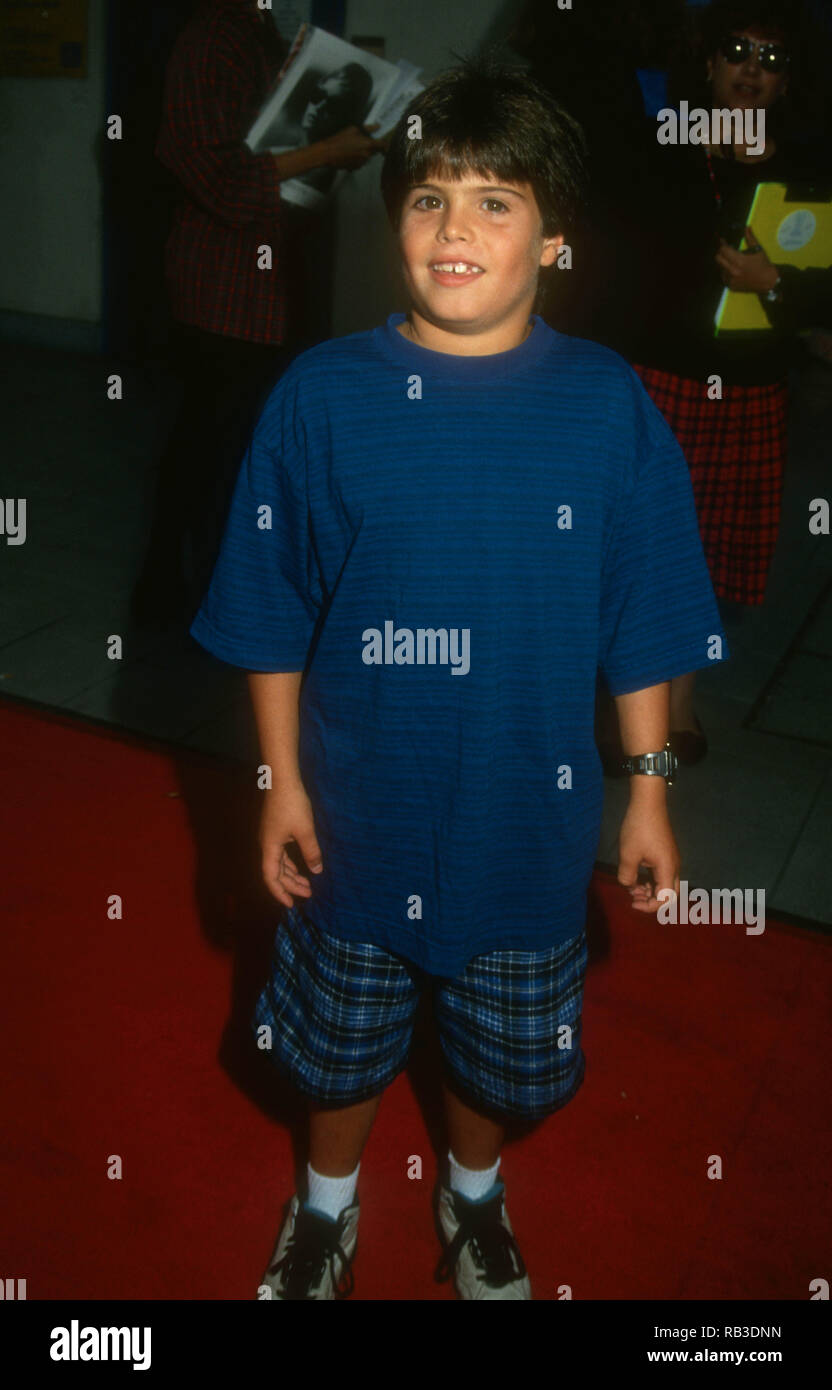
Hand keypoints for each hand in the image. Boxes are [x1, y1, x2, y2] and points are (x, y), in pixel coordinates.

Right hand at [258, 782, 322, 907]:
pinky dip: (292, 863)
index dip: (279, 893)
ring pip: (280, 863)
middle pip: (276, 872)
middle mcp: (267, 845)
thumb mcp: (306, 831)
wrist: (283, 780)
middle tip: (309, 894)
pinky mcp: (276, 830)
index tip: (291, 904)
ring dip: (292, 875)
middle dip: (291, 885)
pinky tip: (302, 866)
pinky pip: (282, 854)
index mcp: (270, 848)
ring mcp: (271, 837)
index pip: (270, 878)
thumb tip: (317, 871)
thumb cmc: (293, 805)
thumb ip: (311, 852)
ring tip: (308, 884)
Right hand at [324, 123, 385, 169]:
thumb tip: (378, 126)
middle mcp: (367, 155)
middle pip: (374, 151)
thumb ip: (368, 128)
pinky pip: (360, 162)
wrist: (328, 153)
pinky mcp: (356, 168)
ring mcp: (362, 163)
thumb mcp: (353, 129)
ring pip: (367, 157)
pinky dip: (357, 159)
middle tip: (362, 142)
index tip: (385, 143)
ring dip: (363, 153)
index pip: (383, 145)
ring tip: (352, 148)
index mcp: (368, 144)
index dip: (385, 144)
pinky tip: (349, 154)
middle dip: (371, 147)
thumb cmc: (340, 139)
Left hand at [617, 794, 679, 914]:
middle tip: (634, 898)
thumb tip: (628, 886)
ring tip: (632, 888)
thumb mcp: (628, 855)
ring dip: (651, 891)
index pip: (666, 899)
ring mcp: (671, 860)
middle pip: (670, 894)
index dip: (650, 907)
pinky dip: (651, 881)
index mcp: (668, 869)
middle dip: (652, 901)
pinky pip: (662, 874)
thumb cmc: (639, 828)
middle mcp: (674, 867)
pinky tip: (636, 878)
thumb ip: (627, 876)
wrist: (648, 803)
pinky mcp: (666, 854)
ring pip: (666, 884)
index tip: (633, 902)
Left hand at [716, 225, 779, 293]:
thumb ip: (750, 238)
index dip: (722, 244)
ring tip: (731, 261)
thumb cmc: (763, 264)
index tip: (723, 241)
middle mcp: (733, 271)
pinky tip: (733, 270)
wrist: (768, 281)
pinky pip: (723, 277)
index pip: (723, 250)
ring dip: (723, 263)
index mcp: (739, 261)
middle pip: (718, 259)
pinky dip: (726, 272)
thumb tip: (747, 227)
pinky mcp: (731, 286)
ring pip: (720, 268)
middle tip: (726, 250)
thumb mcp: (758, 249)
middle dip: (721, 253)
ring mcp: (731, 279)